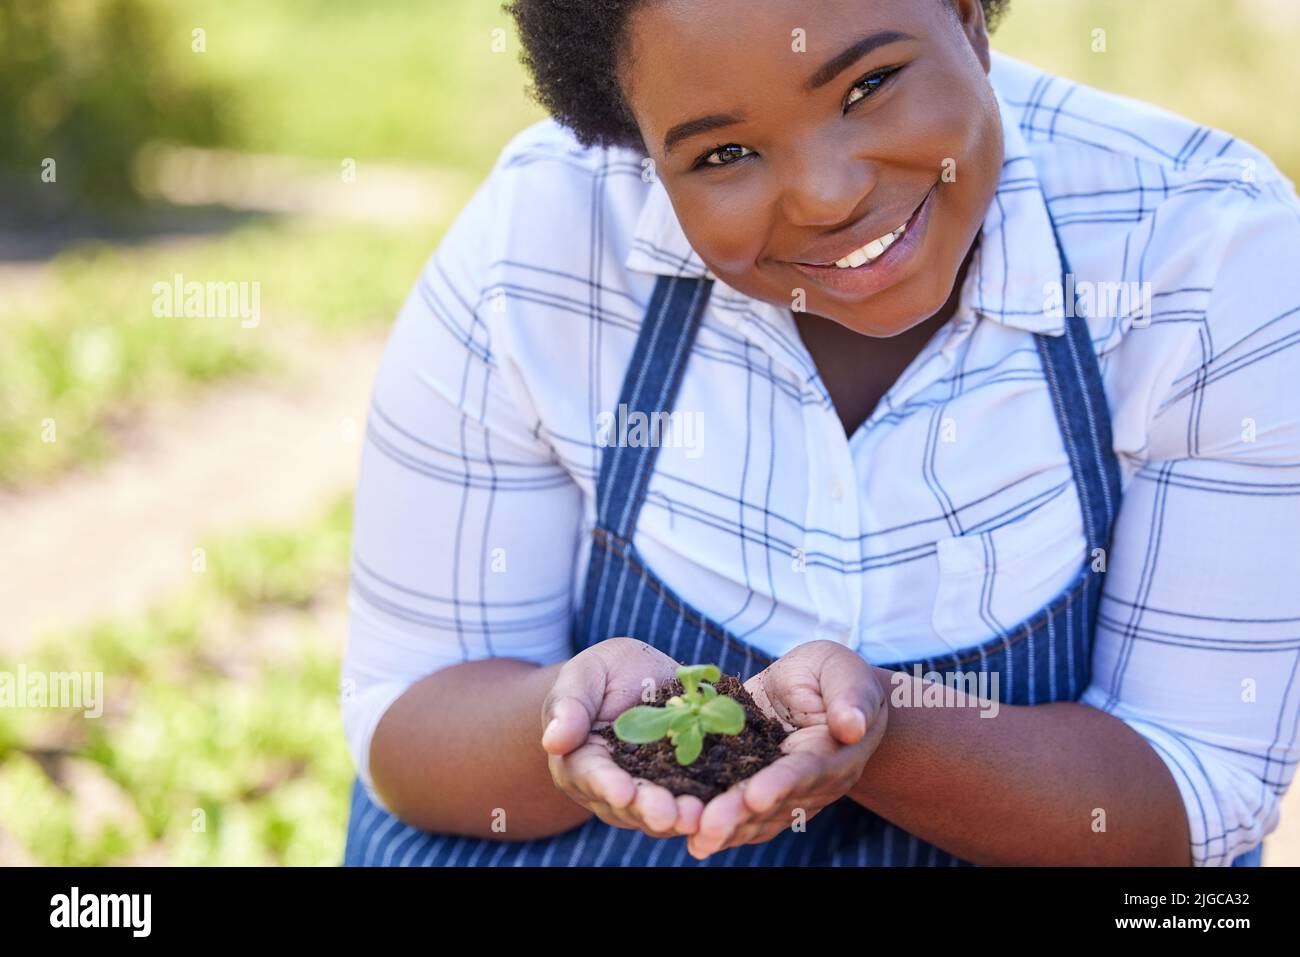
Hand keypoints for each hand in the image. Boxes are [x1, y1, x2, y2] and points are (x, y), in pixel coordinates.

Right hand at [541, 637, 705, 837]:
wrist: (642, 676)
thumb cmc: (604, 672)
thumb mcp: (584, 675)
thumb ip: (569, 705)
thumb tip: (553, 741)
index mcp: (580, 760)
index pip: (590, 776)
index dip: (607, 785)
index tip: (623, 792)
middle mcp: (610, 786)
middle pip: (627, 804)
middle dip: (648, 810)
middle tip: (669, 815)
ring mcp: (646, 792)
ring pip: (658, 812)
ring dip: (678, 818)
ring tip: (697, 817)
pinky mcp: (679, 788)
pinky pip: (689, 801)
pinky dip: (704, 808)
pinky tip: (718, 810)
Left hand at [686, 640, 886, 858]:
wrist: (815, 689)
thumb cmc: (833, 675)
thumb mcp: (842, 672)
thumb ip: (850, 696)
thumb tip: (851, 726)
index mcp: (834, 756)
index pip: (805, 772)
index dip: (780, 784)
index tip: (755, 797)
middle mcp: (810, 785)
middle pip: (774, 804)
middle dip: (739, 815)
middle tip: (707, 827)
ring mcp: (784, 793)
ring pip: (754, 817)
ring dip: (724, 828)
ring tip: (692, 836)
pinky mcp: (758, 790)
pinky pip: (739, 812)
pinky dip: (716, 824)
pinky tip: (688, 833)